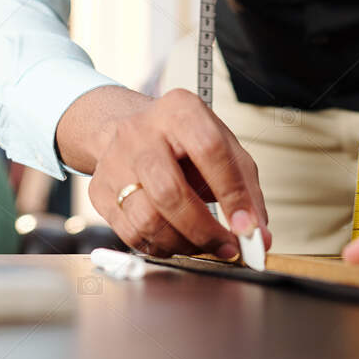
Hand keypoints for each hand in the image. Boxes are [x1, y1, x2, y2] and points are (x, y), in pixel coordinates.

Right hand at [83, 88, 270, 259]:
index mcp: (180, 110)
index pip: (210, 150)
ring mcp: (114, 161)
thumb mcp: (223, 147)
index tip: (248, 228)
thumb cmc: (184, 143)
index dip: (232, 194)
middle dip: (204, 230)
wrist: (130, 131)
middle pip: (170, 191)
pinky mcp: (98, 189)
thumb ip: (246, 189)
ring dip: (182, 244)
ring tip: (202, 245)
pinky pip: (129, 233)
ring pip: (146, 219)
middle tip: (227, 248)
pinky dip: (159, 247)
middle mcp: (141, 131)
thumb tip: (259, 236)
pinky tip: (175, 241)